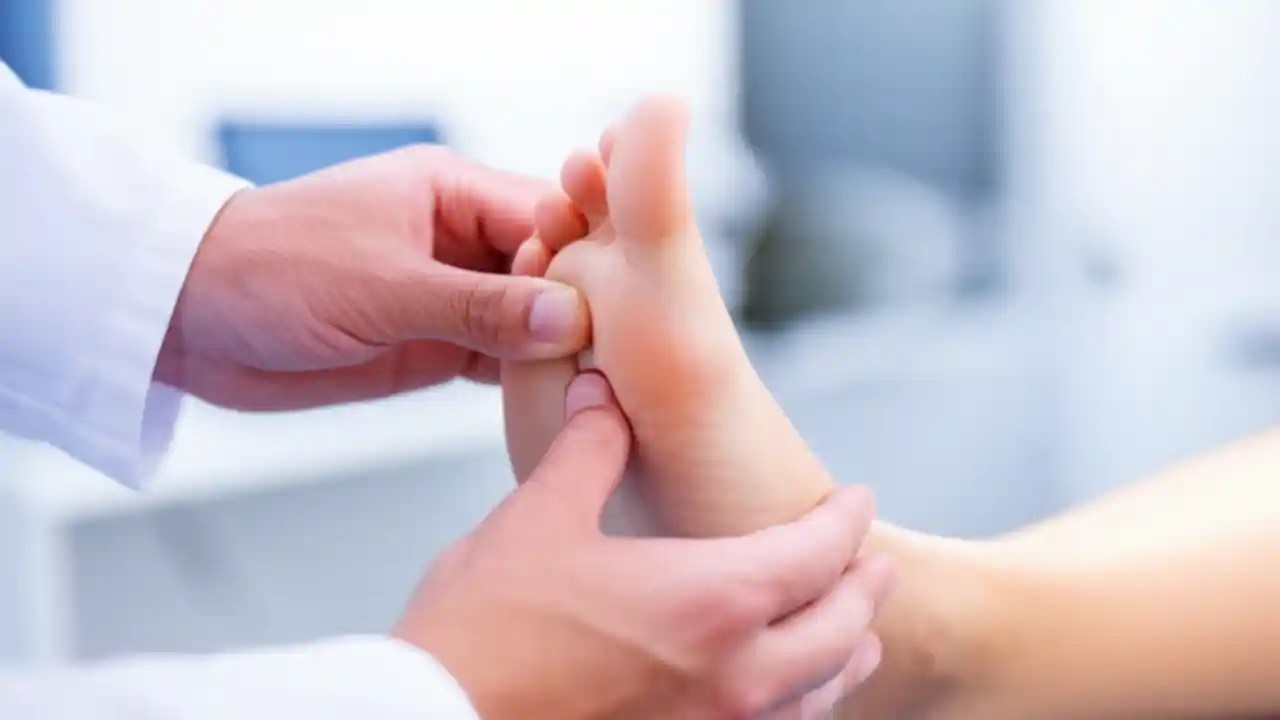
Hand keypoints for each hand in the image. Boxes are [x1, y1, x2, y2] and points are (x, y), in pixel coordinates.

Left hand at [155, 145, 590, 409]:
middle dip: (587, 306)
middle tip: (631, 355)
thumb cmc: (273, 270)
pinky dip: (527, 379)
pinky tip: (561, 402)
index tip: (625, 306)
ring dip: (561, 349)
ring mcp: (451, 295)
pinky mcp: (433, 344)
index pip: (549, 215)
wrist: (192, 316)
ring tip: (610, 385)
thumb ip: (478, 306)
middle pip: (552, 269)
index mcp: (452, 193)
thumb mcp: (384, 286)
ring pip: (532, 319)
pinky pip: (499, 359)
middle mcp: (461, 240)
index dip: (588, 257)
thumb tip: (568, 316)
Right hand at [395, 373, 893, 718]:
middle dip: (865, 591)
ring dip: (846, 657)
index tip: (858, 501)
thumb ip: (588, 448)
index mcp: (714, 600)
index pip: (818, 553)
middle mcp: (737, 674)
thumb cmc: (484, 633)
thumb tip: (602, 391)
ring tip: (856, 639)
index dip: (847, 522)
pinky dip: (799, 707)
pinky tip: (782, 699)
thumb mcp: (538, 519)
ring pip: (818, 694)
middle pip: (841, 630)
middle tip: (875, 566)